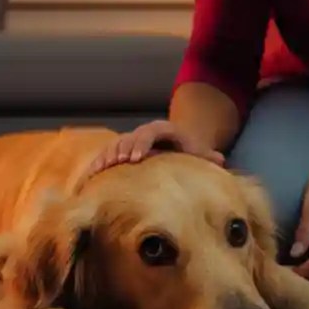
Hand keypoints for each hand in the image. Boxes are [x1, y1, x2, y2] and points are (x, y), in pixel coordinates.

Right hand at [86, 120, 224, 175]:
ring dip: (106, 157)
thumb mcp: (199, 150)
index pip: (150, 133)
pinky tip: (88, 179)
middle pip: (129, 138)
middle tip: (115, 164)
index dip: (142, 144)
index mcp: (162, 129)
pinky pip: (106, 156)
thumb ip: (207, 155)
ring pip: (115, 145)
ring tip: (98, 171)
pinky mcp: (122, 151)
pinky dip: (97, 165)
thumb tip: (220, 159)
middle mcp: (144, 132)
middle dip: (121, 150)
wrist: (178, 140)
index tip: (136, 158)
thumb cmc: (188, 149)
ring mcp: (131, 140)